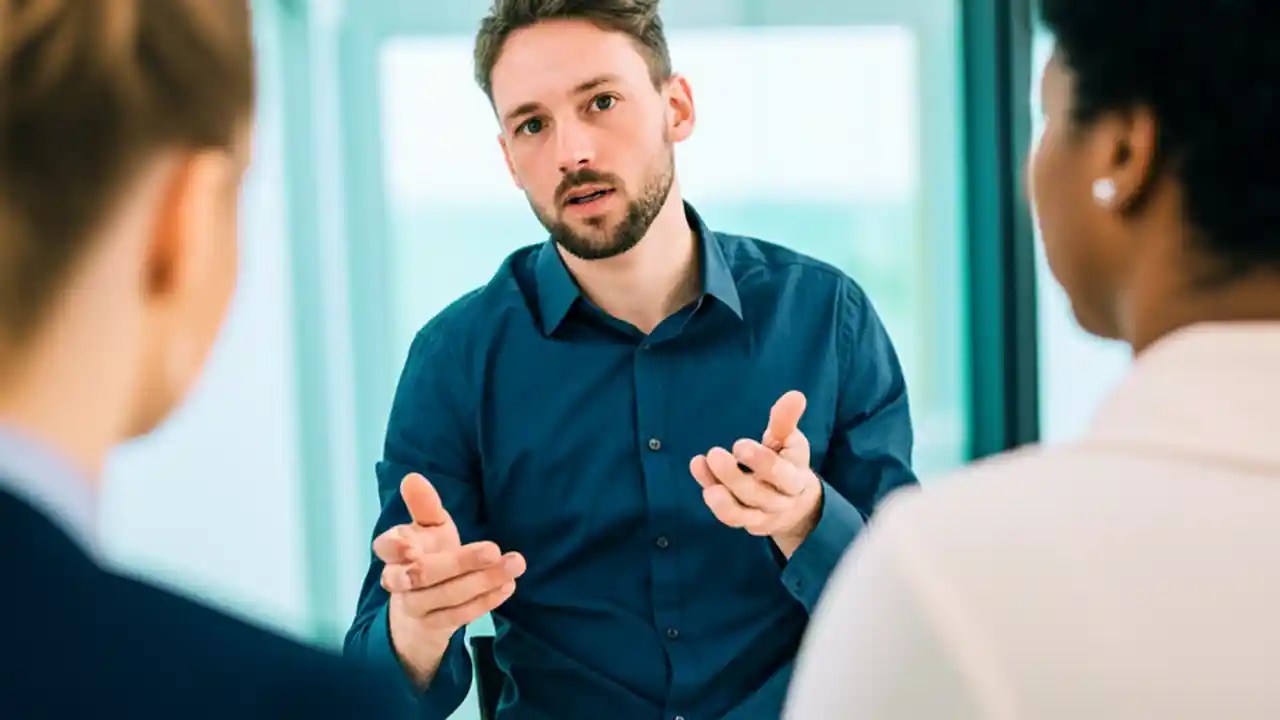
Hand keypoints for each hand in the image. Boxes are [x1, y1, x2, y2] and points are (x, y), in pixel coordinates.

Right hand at [374, 473, 526, 688]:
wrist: (420, 614)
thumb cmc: (428, 558)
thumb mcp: (427, 530)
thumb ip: (423, 506)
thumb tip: (412, 477)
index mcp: (394, 552)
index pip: (386, 548)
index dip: (396, 547)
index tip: (413, 544)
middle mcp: (398, 581)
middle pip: (421, 575)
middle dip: (458, 562)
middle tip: (493, 548)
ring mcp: (416, 607)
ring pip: (446, 596)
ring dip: (483, 580)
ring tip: (515, 563)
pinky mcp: (435, 627)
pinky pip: (460, 615)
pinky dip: (485, 600)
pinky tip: (508, 585)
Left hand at [690, 391, 822, 557]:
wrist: (794, 502)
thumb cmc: (787, 461)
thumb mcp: (789, 440)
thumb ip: (786, 421)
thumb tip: (795, 395)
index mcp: (795, 479)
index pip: (782, 476)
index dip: (760, 462)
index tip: (739, 445)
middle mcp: (780, 501)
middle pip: (758, 495)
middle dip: (734, 477)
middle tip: (715, 453)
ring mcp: (762, 515)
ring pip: (740, 512)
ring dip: (719, 494)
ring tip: (703, 466)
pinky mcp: (746, 522)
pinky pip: (729, 517)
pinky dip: (714, 499)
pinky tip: (701, 473)